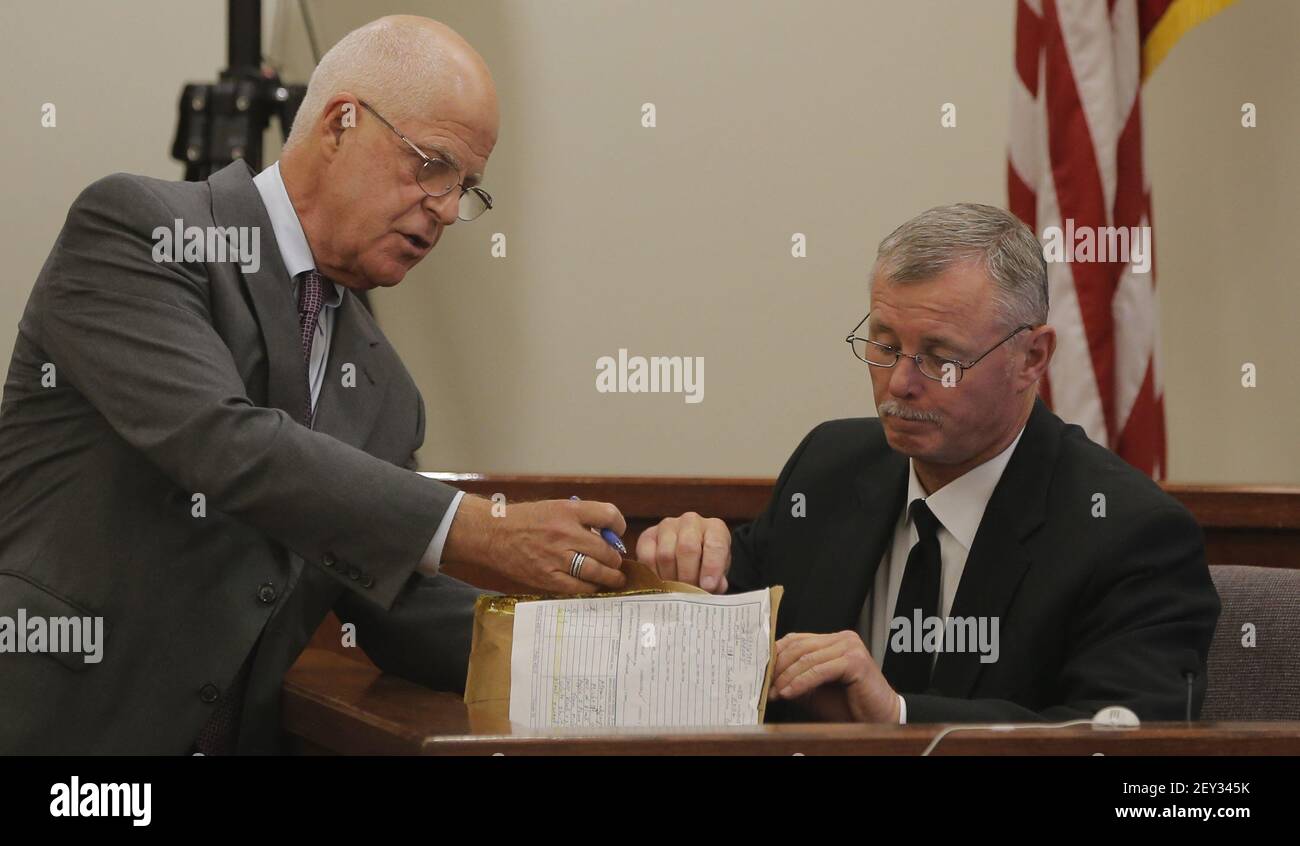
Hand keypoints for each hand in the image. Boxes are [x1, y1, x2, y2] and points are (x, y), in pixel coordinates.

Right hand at [443, 496, 627, 593]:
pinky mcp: (547, 578)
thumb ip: (580, 518)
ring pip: (596, 572)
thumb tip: (607, 536)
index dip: (619, 526)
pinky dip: (591, 588)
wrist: (493, 534)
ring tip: (615, 578)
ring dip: (610, 577)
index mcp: (568, 511)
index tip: (617, 532)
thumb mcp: (554, 508)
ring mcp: (556, 557)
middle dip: (615, 558)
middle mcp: (565, 533)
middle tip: (615, 562)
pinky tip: (594, 586)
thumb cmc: (526, 520)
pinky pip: (578, 587)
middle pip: (606, 550)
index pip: (608, 516)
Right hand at [635, 511, 730, 592]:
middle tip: (688, 594)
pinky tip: (661, 582)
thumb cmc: (706, 564)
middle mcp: (691, 521)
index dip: (712, 567)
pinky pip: (647, 557)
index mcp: (715, 528)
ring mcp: (667, 526)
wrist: (688, 556)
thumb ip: (717, 582)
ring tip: (676, 591)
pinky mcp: (648, 535)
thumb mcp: (718, 573)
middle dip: (688, 576)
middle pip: (687, 548)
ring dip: (670, 578)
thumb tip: (708, 590)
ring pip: (665, 554)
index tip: (708, 586)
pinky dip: (654, 574)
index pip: (715, 545)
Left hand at [768, 631, 899, 722]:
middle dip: (778, 668)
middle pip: (799, 647)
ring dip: (786, 678)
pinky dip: (801, 683)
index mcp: (834, 640)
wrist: (879, 718)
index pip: (797, 639)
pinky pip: (819, 670)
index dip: (776, 655)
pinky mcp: (855, 661)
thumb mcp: (815, 690)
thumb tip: (768, 677)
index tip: (761, 673)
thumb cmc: (849, 705)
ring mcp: (850, 647)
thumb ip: (796, 678)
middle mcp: (842, 639)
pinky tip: (789, 693)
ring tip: (774, 693)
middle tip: (764, 685)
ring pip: (807, 658)